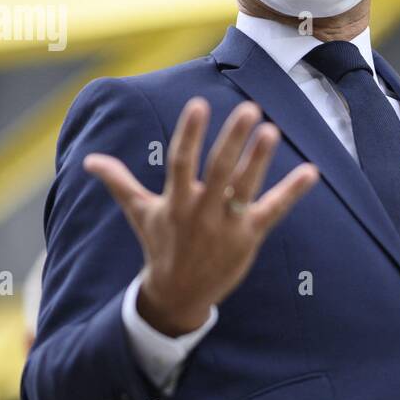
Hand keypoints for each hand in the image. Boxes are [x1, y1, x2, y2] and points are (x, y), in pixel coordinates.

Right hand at [83, 97, 318, 335]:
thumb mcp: (140, 213)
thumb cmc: (160, 246)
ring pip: (244, 189)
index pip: (181, 162)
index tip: (199, 104)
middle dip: (232, 140)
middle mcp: (200, 211)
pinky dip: (292, 192)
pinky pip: (273, 211)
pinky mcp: (248, 237)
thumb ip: (119, 182)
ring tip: (272, 130)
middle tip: (249, 108)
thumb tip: (88, 161)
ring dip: (259, 160)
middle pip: (218, 170)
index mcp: (175, 201)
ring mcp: (226, 226)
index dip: (189, 134)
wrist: (178, 295)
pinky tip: (311, 171)